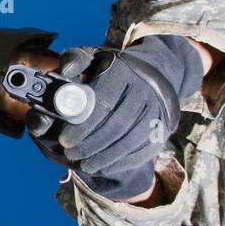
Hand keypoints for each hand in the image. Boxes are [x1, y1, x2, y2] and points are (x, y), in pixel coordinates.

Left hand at [28, 35, 202, 200]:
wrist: (152, 75)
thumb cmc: (111, 70)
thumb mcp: (93, 58)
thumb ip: (75, 61)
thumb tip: (64, 72)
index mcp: (123, 72)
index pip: (104, 102)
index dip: (83, 125)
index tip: (64, 140)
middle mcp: (144, 92)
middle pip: (117, 125)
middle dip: (90, 144)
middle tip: (70, 154)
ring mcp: (156, 113)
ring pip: (129, 142)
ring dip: (102, 157)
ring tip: (81, 164)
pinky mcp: (161, 132)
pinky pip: (140, 153)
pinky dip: (117, 163)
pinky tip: (99, 167)